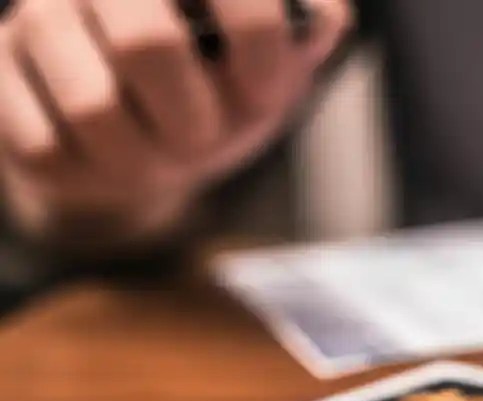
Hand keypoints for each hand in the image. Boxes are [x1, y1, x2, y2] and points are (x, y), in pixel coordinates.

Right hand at [0, 0, 349, 245]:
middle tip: (203, 139)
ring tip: (158, 154)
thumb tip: (321, 21)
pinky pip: (46, 149)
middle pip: (148, 45)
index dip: (260, 53)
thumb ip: (308, 31)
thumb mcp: (281, 61)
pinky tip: (109, 159)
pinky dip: (97, 177)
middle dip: (195, 120)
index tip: (264, 93)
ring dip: (144, 159)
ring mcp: (37, 18)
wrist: (149, 138)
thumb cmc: (222, 89)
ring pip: (92, 108)